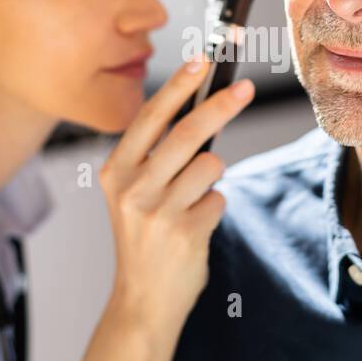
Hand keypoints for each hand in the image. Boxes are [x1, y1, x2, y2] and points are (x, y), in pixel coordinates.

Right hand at [98, 55, 254, 333]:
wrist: (141, 300)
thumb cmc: (144, 239)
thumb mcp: (133, 193)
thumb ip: (157, 156)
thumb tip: (201, 107)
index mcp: (115, 171)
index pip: (150, 116)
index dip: (179, 85)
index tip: (202, 60)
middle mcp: (131, 188)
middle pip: (187, 132)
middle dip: (222, 105)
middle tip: (245, 90)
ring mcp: (157, 211)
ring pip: (210, 166)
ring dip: (212, 178)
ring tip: (193, 201)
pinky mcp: (184, 232)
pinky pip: (218, 199)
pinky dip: (214, 208)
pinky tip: (195, 227)